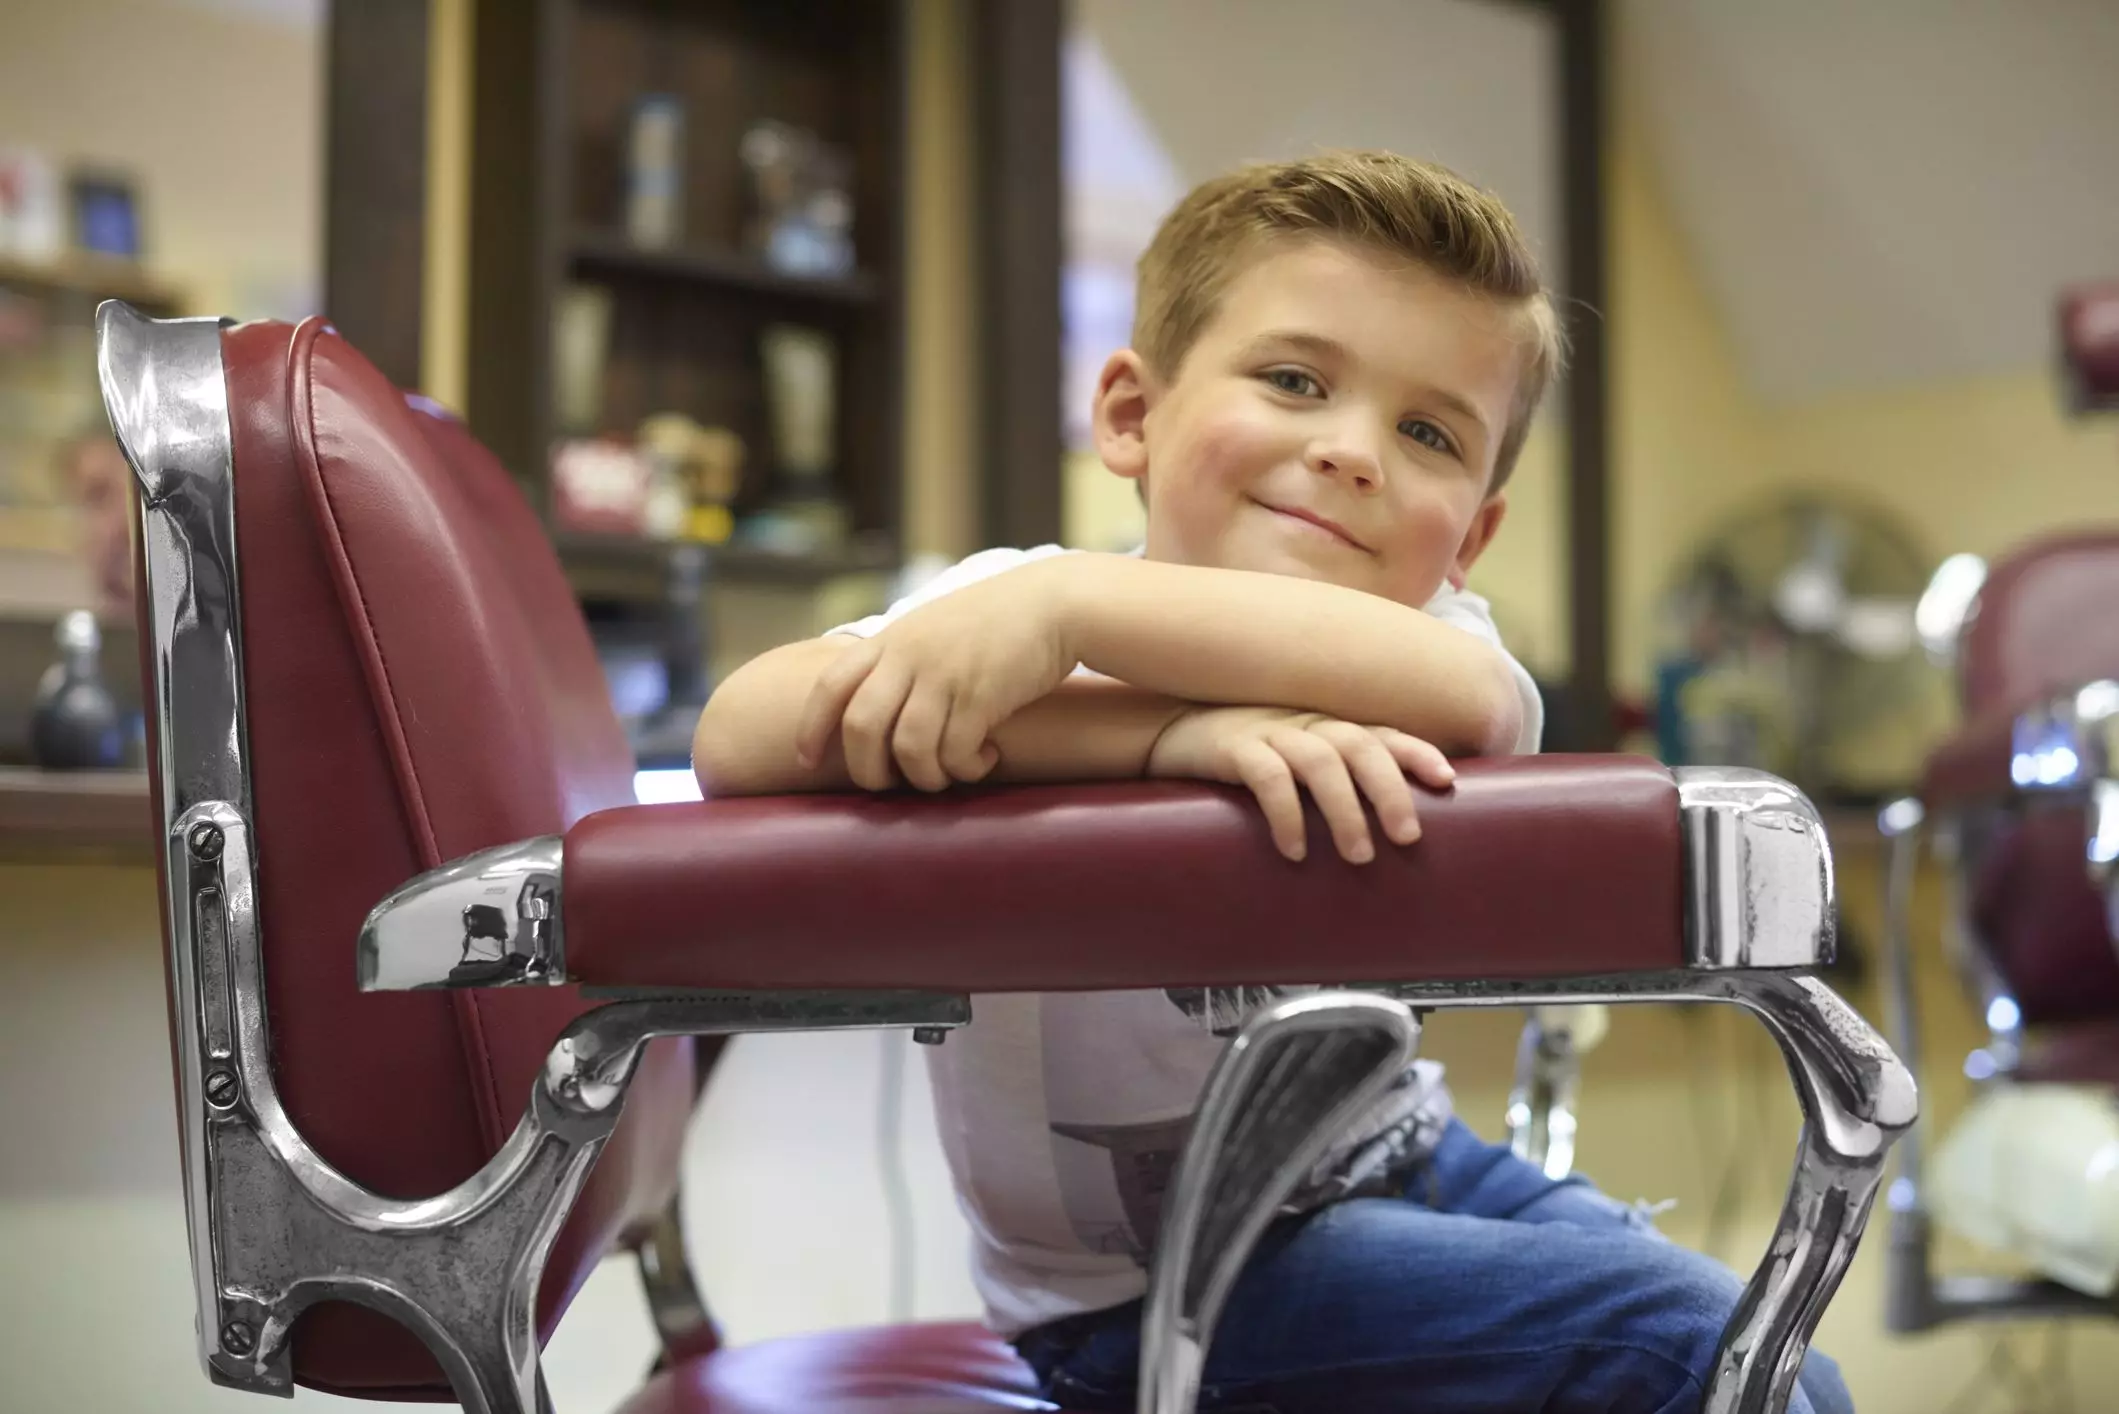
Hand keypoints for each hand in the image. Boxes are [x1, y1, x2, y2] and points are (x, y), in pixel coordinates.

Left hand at [796, 559, 1078, 790]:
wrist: (1054, 603)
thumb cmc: (995, 621)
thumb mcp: (932, 628)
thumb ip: (899, 659)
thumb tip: (873, 707)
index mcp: (890, 640)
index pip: (831, 686)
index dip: (811, 729)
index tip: (807, 760)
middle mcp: (909, 657)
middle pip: (861, 729)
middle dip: (868, 771)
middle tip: (888, 785)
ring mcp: (944, 676)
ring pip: (909, 750)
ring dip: (924, 777)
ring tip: (945, 775)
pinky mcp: (982, 696)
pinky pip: (956, 754)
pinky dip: (966, 769)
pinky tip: (983, 759)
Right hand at [1146, 705, 1454, 862]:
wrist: (1162, 731)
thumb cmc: (1235, 754)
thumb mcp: (1286, 758)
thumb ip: (1325, 777)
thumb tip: (1370, 832)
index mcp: (1322, 725)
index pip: (1379, 732)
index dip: (1415, 752)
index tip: (1446, 780)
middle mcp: (1302, 722)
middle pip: (1360, 745)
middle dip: (1390, 790)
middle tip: (1407, 838)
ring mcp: (1267, 731)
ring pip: (1321, 762)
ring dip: (1346, 810)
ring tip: (1359, 856)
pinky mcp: (1231, 747)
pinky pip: (1267, 776)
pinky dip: (1288, 813)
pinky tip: (1295, 849)